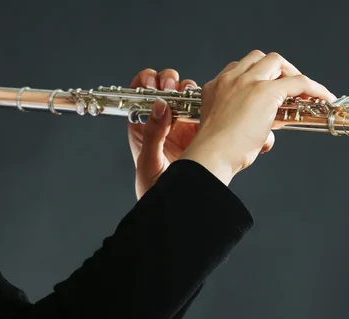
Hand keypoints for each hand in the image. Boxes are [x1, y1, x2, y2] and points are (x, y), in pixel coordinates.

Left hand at [128, 69, 199, 199]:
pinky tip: (206, 101)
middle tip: (170, 83)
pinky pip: (205, 112)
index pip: (141, 97)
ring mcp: (183, 127)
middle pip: (165, 91)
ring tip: (187, 93)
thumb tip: (159, 106)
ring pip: (186, 98)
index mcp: (143, 128)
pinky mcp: (202, 132)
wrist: (176, 207)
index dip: (144, 83)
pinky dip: (208, 103)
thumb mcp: (149, 161)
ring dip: (187, 90)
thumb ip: (153, 133)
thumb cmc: (155, 190)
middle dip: (168, 81)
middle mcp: (163, 124)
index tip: (151, 80)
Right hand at [181, 50, 335, 185]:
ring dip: (291, 75)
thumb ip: (246, 125)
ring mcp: (248, 82)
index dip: (259, 78)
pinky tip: (323, 98)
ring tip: (304, 93)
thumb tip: (266, 136)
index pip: (241, 70)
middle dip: (277, 70)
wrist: (212, 155)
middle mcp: (230, 79)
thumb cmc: (217, 152)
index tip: (269, 92)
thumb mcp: (228, 131)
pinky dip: (314, 88)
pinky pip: (298, 82)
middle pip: (259, 59)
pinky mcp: (266, 92)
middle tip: (289, 89)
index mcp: (216, 87)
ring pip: (277, 62)